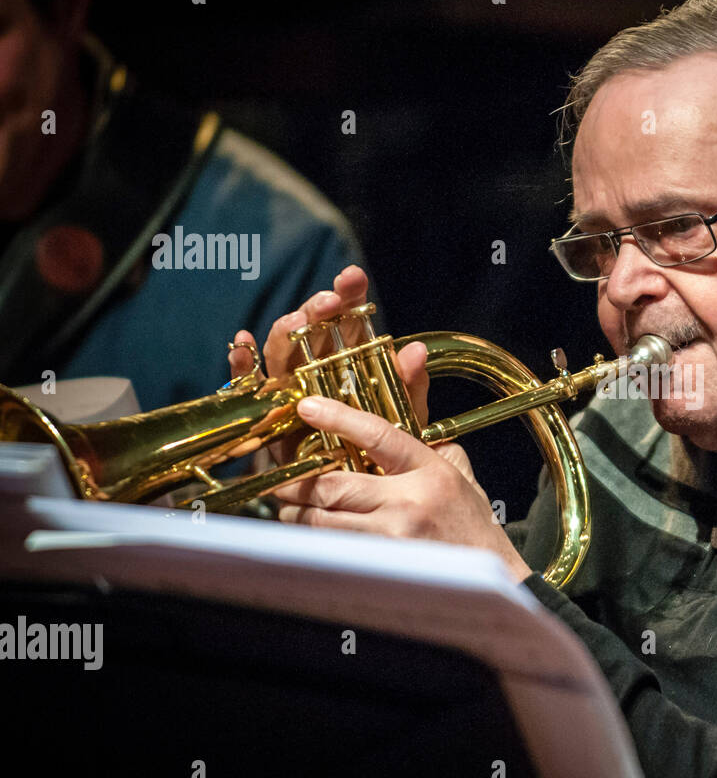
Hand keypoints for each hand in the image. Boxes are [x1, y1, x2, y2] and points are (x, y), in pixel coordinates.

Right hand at [226, 265, 430, 458]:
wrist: (353, 500)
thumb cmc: (378, 456)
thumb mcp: (402, 421)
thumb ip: (409, 388)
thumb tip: (416, 350)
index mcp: (349, 364)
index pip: (348, 323)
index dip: (349, 296)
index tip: (354, 277)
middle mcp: (315, 370)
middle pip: (312, 330)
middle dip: (319, 308)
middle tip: (331, 299)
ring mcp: (289, 389)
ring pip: (282, 350)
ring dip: (288, 329)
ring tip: (301, 318)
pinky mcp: (267, 415)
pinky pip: (247, 385)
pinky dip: (241, 365)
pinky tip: (243, 344)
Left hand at [273, 394, 533, 583]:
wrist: (492, 573)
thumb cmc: (468, 519)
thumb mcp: (454, 464)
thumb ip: (422, 422)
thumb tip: (410, 356)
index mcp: (431, 469)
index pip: (378, 434)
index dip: (338, 418)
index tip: (308, 408)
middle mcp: (412, 500)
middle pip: (335, 486)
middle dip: (298, 484)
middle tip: (281, 481)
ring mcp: (398, 535)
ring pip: (325, 521)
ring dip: (299, 515)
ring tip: (290, 510)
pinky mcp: (387, 564)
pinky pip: (336, 548)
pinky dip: (317, 541)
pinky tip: (311, 537)